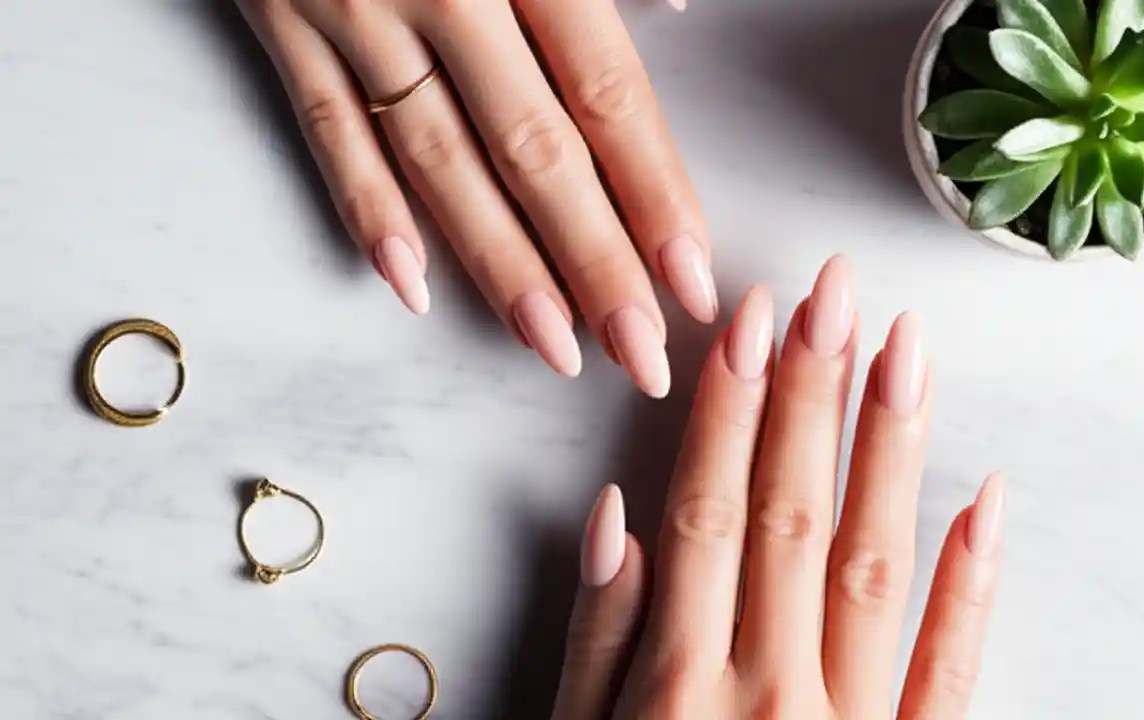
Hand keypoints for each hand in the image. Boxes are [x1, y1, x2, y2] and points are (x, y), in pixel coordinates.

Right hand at [235, 0, 713, 396]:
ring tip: (550, 346)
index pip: (605, 94)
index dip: (654, 193)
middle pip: (532, 150)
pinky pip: (323, 127)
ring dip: (497, 264)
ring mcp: (353, 10)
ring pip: (437, 159)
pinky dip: (365, 208)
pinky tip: (407, 283)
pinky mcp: (280, 19)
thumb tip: (678, 7)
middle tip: (640, 354)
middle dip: (593, 263)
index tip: (691, 278)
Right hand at [552, 256, 1005, 718]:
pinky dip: (971, 585)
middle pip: (790, 515)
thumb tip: (614, 518)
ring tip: (904, 348)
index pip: (706, 512)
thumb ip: (597, 641)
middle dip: (811, 393)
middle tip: (833, 295)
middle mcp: (770, 695)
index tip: (751, 322)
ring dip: (887, 448)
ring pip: (871, 566)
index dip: (730, 410)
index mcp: (679, 686)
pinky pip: (949, 670)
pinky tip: (986, 498)